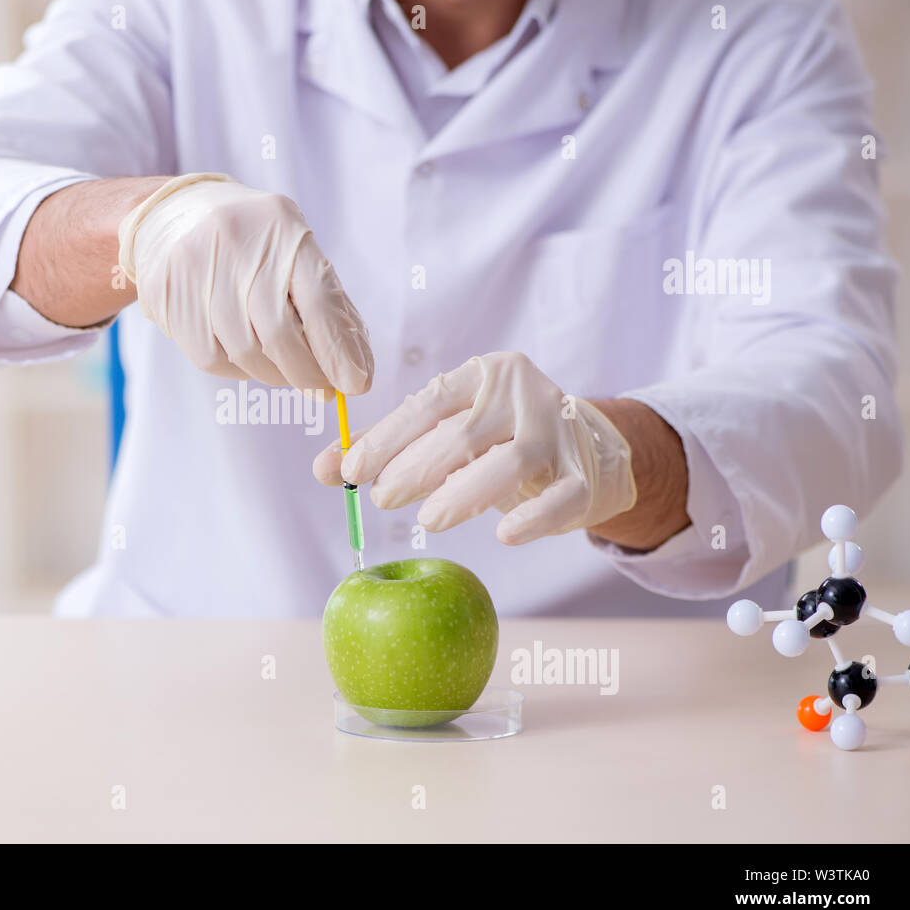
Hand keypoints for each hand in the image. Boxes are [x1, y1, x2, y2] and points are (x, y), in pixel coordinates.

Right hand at [118, 173, 372, 392]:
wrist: (176, 215)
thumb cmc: (256, 246)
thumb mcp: (297, 255)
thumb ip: (329, 310)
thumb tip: (354, 376)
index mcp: (281, 227)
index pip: (316, 296)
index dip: (337, 348)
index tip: (355, 384)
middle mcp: (236, 241)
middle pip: (279, 332)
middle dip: (307, 372)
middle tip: (322, 387)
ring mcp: (195, 267)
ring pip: (246, 352)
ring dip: (274, 373)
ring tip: (284, 367)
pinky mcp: (168, 295)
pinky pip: (213, 358)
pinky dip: (239, 369)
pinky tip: (246, 354)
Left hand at [313, 352, 637, 543]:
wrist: (588, 449)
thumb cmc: (498, 439)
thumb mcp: (445, 430)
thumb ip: (387, 446)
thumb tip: (321, 469)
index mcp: (484, 375)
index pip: (429, 403)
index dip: (387, 437)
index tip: (350, 470)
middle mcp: (523, 396)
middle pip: (463, 434)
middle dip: (416, 468)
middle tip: (381, 498)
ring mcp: (557, 433)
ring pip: (509, 463)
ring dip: (464, 493)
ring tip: (428, 520)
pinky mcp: (583, 476)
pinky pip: (560, 498)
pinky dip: (534, 517)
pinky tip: (506, 534)